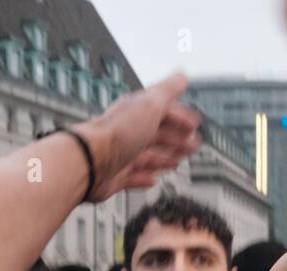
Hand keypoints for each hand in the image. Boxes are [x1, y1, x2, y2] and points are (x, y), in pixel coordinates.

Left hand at [80, 74, 201, 197]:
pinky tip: (153, 179)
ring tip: (178, 160)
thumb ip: (167, 90)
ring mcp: (122, 155)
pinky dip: (145, 177)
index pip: (163, 111)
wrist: (90, 161)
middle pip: (157, 134)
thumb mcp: (150, 104)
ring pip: (148, 155)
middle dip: (177, 138)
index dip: (181, 116)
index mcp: (137, 112)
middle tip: (192, 143)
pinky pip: (134, 176)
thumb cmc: (118, 133)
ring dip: (165, 157)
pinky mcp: (116, 176)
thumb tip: (182, 75)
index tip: (195, 123)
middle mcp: (128, 132)